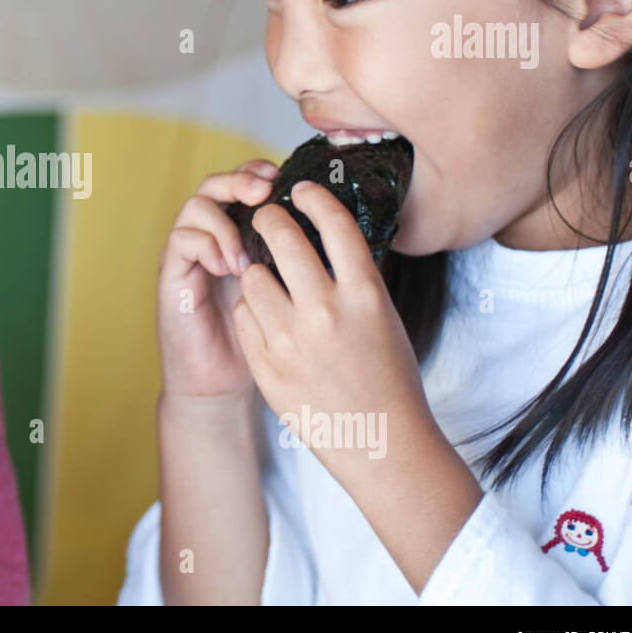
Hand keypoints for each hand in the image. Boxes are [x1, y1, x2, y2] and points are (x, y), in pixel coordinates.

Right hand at [157, 159, 279, 398]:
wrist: (224, 384)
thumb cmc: (265, 342)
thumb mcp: (294, 293)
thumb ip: (303, 258)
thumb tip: (338, 226)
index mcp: (242, 234)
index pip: (246, 183)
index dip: (261, 172)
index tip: (288, 179)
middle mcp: (212, 237)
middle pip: (217, 183)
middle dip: (241, 180)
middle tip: (264, 192)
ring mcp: (190, 254)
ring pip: (196, 205)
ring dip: (224, 220)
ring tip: (245, 252)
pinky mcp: (172, 275)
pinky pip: (181, 240)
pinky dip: (205, 245)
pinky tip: (227, 268)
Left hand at [230, 180, 433, 482]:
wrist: (380, 443)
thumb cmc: (388, 377)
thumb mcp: (382, 316)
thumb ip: (352, 279)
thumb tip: (321, 238)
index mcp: (365, 295)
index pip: (334, 223)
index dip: (315, 198)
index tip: (302, 189)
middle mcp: (325, 311)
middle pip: (280, 236)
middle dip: (268, 219)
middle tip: (264, 217)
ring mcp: (290, 339)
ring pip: (252, 276)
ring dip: (258, 272)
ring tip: (270, 282)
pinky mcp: (265, 364)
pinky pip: (243, 315)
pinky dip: (251, 310)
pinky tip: (267, 319)